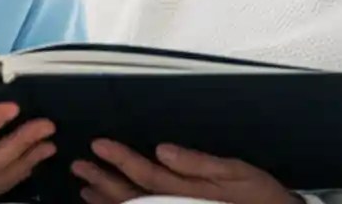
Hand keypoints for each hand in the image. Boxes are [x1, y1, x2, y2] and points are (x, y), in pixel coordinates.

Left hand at [72, 139, 300, 203]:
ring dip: (106, 199)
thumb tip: (163, 150)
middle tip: (79, 165)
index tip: (98, 144)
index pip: (145, 174)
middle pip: (131, 197)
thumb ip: (198, 163)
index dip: (119, 159)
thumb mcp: (237, 173)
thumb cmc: (262, 197)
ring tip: (85, 186)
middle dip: (102, 180)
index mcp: (188, 193)